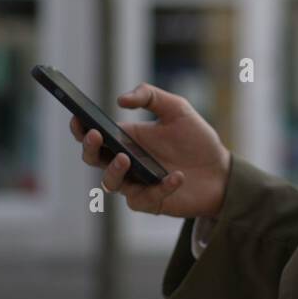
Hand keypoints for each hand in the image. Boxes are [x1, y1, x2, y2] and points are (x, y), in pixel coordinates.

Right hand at [69, 83, 231, 219]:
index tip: (77, 117)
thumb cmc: (195, 138)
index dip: (80, 128)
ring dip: (114, 171)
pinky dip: (160, 187)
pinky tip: (176, 176)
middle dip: (89, 148)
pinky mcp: (151, 201)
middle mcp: (126, 162)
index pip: (94, 135)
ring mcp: (136, 183)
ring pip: (111, 183)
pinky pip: (145, 198)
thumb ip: (150, 96)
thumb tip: (120, 100)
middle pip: (93, 160)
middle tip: (95, 135)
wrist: (220, 169)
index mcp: (127, 138)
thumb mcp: (177, 109)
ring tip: (126, 158)